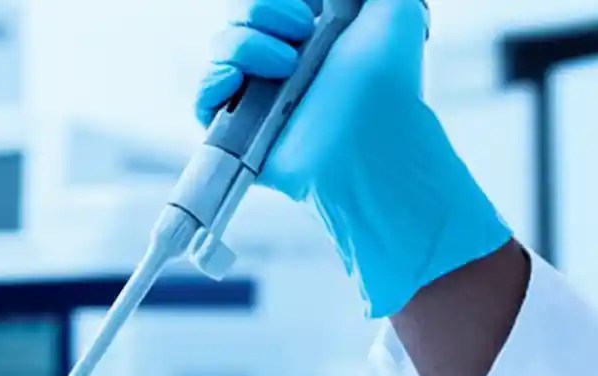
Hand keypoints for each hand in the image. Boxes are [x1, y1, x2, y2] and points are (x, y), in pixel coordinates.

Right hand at [195, 0, 511, 316]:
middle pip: (238, 15)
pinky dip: (213, 82)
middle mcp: (280, 60)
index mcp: (310, 32)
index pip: (265, 1)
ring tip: (287, 69)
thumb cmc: (388, 84)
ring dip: (247, 46)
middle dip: (261, 10)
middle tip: (301, 32)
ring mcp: (255, 94)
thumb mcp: (394, 9)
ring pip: (221, 46)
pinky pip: (203, 95)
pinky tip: (238, 82)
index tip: (310, 7)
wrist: (369, 139)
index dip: (279, 0)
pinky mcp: (235, 129)